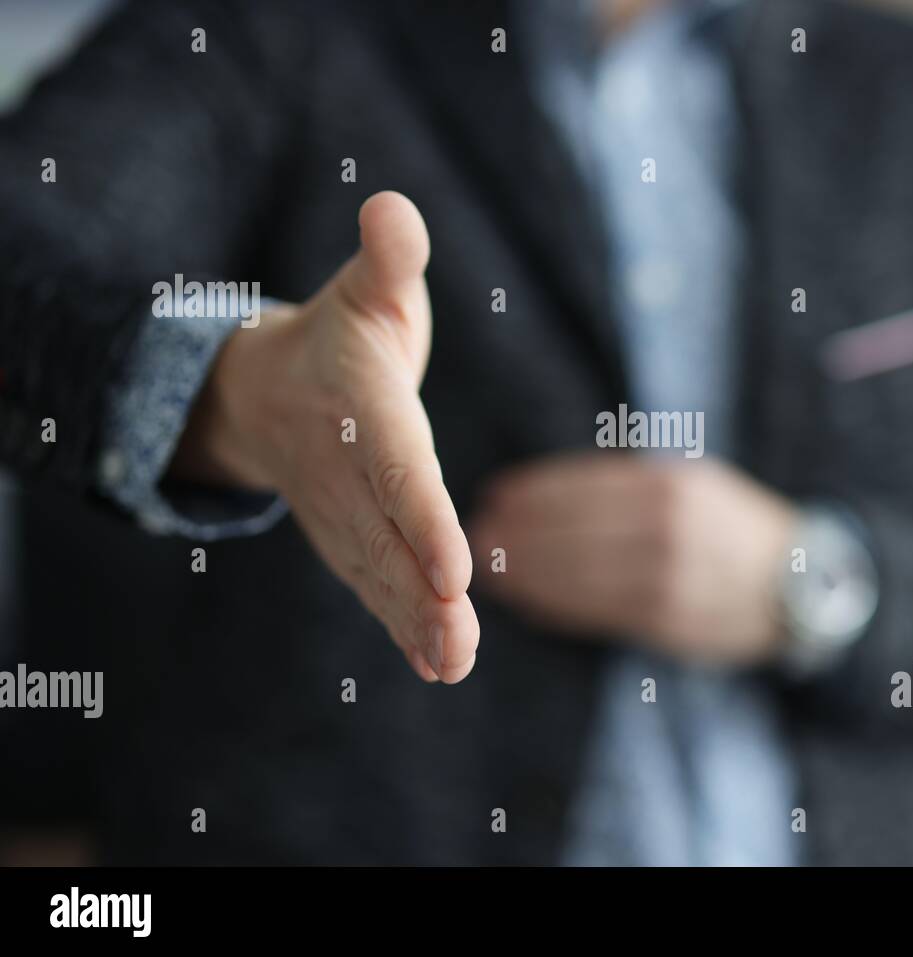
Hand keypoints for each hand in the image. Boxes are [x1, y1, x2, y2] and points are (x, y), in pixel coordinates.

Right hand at [173, 192, 477, 682]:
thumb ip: (389, 259)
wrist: (267, 395)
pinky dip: (404, 625)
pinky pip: (378, 586)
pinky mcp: (351, 541)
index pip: (395, 471)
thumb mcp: (368, 290)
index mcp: (362, 411)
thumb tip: (392, 207)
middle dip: (421, 593)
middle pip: (389, 539)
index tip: (454, 569)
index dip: (422, 519)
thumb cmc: (340, 337)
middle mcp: (349, 472)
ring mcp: (346, 515)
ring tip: (454, 665)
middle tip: (459, 641)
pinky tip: (442, 664)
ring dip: (416, 623)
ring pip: (382, 574)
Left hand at [469, 453, 796, 665]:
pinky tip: (526, 596)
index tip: (496, 494)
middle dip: (520, 531)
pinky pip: (594, 610)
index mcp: (672, 483)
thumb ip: (630, 483)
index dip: (535, 492)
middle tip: (479, 532)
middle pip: (572, 529)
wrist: (801, 583)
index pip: (584, 485)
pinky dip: (553, 603)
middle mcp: (667, 527)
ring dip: (527, 571)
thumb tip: (545, 493)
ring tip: (492, 568)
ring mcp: (667, 577)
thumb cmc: (732, 527)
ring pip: (576, 572)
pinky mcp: (665, 620)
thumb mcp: (695, 482)